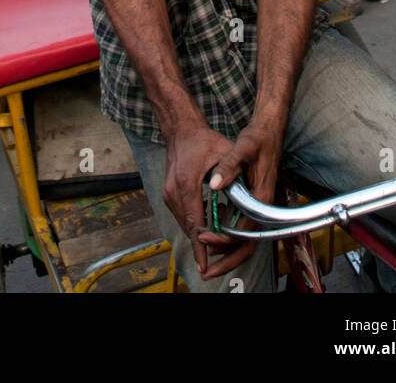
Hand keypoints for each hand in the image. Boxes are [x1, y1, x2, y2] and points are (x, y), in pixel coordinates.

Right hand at [162, 121, 240, 274]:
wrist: (181, 130)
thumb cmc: (204, 140)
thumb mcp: (222, 150)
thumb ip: (227, 169)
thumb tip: (226, 189)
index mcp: (186, 184)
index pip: (193, 223)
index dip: (200, 247)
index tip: (204, 265)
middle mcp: (173, 192)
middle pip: (188, 227)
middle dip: (202, 245)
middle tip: (216, 261)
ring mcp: (168, 193)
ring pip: (184, 223)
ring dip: (199, 232)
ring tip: (217, 237)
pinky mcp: (169, 193)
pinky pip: (182, 214)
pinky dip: (194, 222)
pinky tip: (209, 219)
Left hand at [196, 117, 283, 279]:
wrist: (269, 130)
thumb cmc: (259, 139)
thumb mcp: (243, 148)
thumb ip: (229, 166)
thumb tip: (214, 183)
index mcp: (262, 199)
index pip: (242, 231)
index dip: (222, 239)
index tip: (202, 237)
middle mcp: (263, 208)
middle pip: (247, 246)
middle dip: (226, 261)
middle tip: (205, 272)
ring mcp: (260, 208)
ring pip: (245, 240)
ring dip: (225, 252)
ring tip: (205, 258)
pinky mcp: (254, 204)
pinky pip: (242, 229)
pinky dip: (228, 236)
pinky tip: (212, 231)